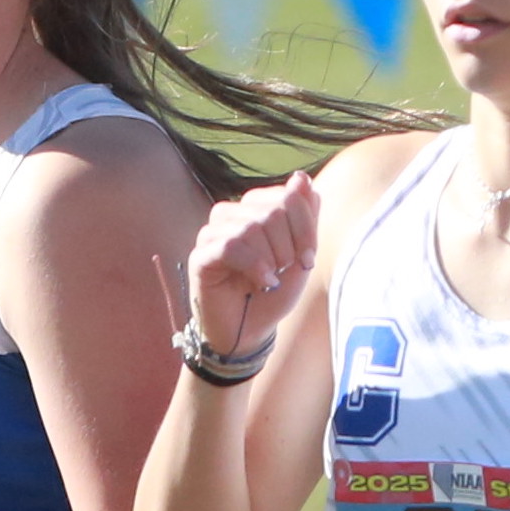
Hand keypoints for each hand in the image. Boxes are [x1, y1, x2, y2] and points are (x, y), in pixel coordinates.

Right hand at [181, 174, 318, 356]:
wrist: (250, 332)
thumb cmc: (273, 294)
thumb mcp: (300, 255)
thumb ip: (304, 216)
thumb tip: (301, 177)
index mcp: (256, 207)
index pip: (288, 195)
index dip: (305, 227)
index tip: (308, 259)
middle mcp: (232, 214)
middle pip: (271, 210)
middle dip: (288, 246)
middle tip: (284, 272)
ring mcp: (213, 233)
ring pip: (250, 227)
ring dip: (270, 259)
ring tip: (269, 281)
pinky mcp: (201, 256)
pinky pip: (230, 245)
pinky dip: (254, 265)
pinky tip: (262, 283)